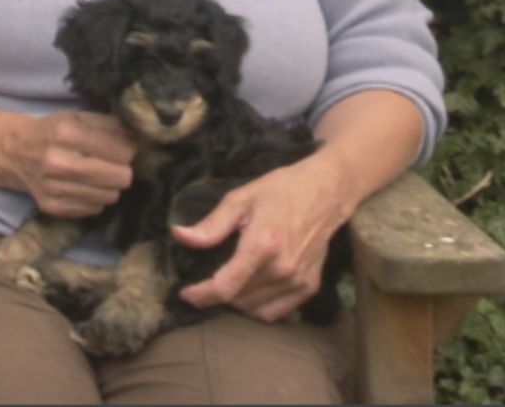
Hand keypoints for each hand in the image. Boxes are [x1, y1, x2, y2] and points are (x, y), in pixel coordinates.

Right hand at [7, 111, 134, 217]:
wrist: (13, 153)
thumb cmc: (50, 132)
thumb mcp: (76, 117)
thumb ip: (109, 125)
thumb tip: (136, 138)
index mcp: (67, 133)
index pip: (123, 152)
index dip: (127, 149)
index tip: (120, 148)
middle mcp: (60, 162)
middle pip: (122, 177)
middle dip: (121, 169)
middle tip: (111, 163)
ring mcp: (55, 188)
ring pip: (110, 196)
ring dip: (108, 185)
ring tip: (95, 175)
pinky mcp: (53, 206)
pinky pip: (94, 209)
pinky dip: (93, 198)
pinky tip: (82, 186)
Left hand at [171, 156, 352, 320]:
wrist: (326, 193)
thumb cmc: (280, 191)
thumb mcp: (239, 199)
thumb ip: (211, 225)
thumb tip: (179, 236)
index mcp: (262, 245)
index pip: (225, 286)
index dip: (201, 295)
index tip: (185, 294)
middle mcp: (282, 268)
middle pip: (238, 299)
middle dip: (215, 295)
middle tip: (205, 282)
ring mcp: (298, 280)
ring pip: (255, 309)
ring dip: (236, 302)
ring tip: (226, 285)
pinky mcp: (310, 286)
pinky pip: (276, 312)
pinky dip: (258, 308)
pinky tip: (249, 292)